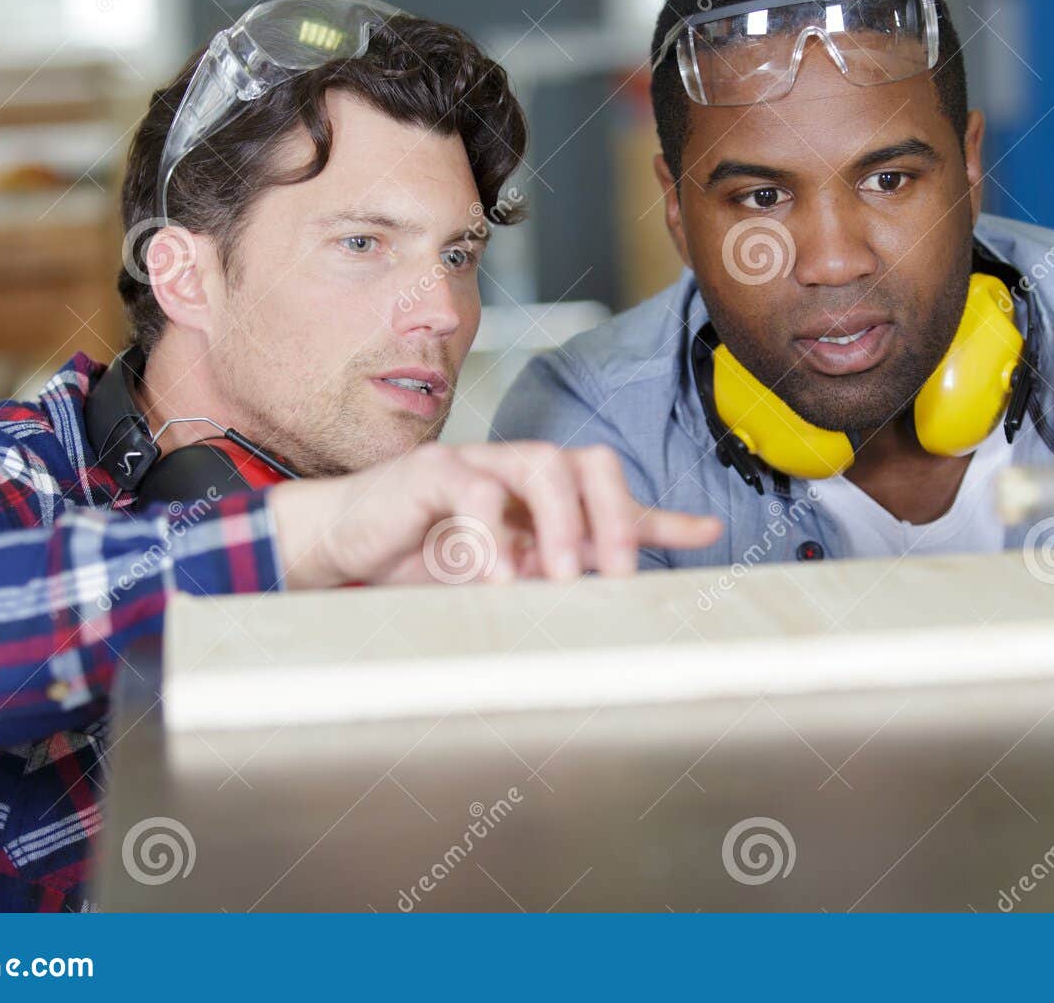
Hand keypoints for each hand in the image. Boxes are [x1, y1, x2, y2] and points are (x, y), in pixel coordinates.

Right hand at [267, 441, 721, 588]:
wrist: (344, 543)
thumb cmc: (425, 555)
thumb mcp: (502, 576)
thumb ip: (552, 577)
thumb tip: (614, 590)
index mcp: (543, 499)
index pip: (615, 497)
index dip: (663, 516)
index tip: (708, 535)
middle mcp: (520, 472)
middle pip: (589, 463)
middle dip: (614, 515)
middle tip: (615, 574)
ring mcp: (479, 464)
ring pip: (543, 463)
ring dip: (562, 520)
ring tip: (560, 575)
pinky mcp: (432, 472)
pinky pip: (473, 488)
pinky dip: (489, 532)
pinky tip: (492, 576)